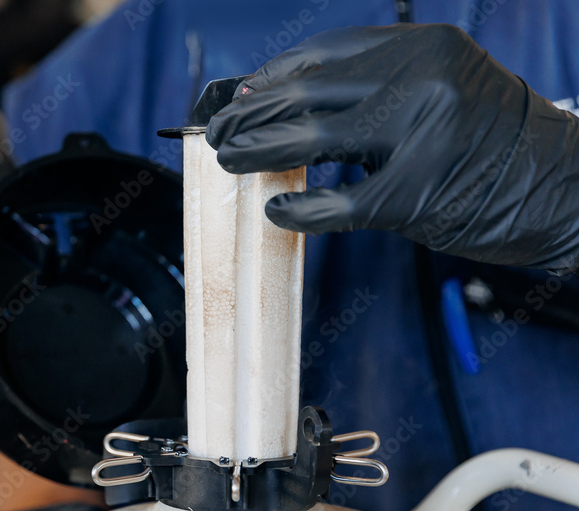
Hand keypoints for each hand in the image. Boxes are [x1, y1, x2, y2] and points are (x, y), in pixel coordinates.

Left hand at [205, 24, 578, 270]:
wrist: (566, 187)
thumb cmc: (490, 142)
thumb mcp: (439, 88)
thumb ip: (369, 88)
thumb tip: (275, 98)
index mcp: (422, 47)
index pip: (320, 54)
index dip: (270, 76)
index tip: (239, 94)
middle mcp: (419, 80)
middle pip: (303, 93)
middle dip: (250, 114)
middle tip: (219, 133)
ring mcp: (419, 136)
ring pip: (309, 139)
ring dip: (256, 151)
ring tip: (229, 161)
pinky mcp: (416, 196)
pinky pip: (336, 205)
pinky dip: (297, 209)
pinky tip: (276, 210)